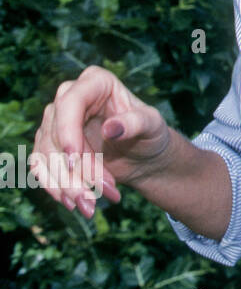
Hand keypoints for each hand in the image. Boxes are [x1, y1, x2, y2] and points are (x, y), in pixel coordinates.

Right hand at [31, 65, 172, 217]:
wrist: (144, 156)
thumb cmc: (150, 134)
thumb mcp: (152, 126)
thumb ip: (136, 123)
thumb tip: (111, 127)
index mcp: (96, 82)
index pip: (70, 102)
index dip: (67, 131)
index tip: (73, 159)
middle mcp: (69, 98)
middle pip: (56, 134)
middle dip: (74, 169)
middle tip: (97, 194)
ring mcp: (56, 122)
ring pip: (46, 154)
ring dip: (65, 183)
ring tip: (89, 206)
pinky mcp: (50, 146)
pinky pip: (41, 166)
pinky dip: (55, 187)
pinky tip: (72, 202)